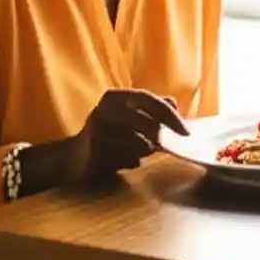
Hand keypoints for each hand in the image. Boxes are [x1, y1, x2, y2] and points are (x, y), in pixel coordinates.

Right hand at [66, 89, 187, 178]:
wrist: (73, 158)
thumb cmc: (108, 135)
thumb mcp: (129, 117)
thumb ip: (152, 109)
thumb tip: (174, 102)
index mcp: (115, 97)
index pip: (149, 100)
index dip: (170, 115)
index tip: (186, 131)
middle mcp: (104, 109)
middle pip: (145, 122)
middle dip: (161, 136)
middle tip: (170, 145)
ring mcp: (96, 130)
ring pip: (138, 143)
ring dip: (145, 151)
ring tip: (141, 152)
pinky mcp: (94, 152)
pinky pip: (126, 159)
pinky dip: (131, 162)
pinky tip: (127, 161)